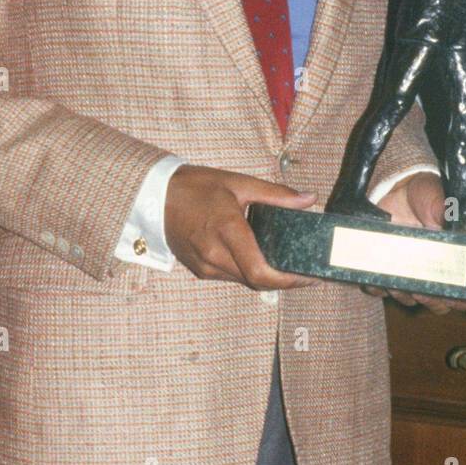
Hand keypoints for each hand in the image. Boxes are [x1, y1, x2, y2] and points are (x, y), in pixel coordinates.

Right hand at [164, 164, 316, 290]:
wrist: (154, 195)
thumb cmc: (196, 187)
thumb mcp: (239, 183)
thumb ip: (276, 194)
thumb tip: (308, 199)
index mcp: (227, 231)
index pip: (260, 271)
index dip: (288, 280)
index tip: (311, 276)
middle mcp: (214, 255)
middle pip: (257, 281)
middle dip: (285, 280)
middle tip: (308, 270)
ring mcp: (204, 266)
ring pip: (244, 281)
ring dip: (268, 277)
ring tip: (291, 265)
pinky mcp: (199, 270)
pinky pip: (231, 277)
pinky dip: (250, 272)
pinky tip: (263, 260)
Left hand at [365, 172, 465, 314]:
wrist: (395, 186)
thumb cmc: (425, 194)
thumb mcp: (441, 202)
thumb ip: (450, 217)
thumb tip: (460, 231)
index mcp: (455, 257)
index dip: (464, 300)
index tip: (454, 296)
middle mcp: (434, 269)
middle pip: (439, 303)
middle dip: (432, 301)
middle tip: (424, 291)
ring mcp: (408, 270)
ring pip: (409, 300)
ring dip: (404, 296)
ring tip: (400, 284)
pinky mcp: (384, 267)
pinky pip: (379, 288)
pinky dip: (377, 287)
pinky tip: (377, 279)